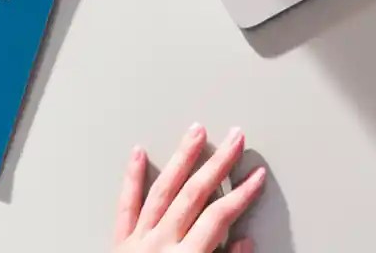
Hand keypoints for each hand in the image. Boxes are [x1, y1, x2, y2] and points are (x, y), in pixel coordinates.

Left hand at [113, 124, 265, 252]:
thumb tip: (243, 244)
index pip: (220, 216)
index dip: (242, 194)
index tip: (257, 175)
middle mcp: (159, 245)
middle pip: (194, 193)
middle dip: (217, 162)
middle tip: (235, 138)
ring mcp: (136, 242)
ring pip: (162, 190)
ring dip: (181, 159)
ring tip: (195, 133)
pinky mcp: (118, 245)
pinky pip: (125, 206)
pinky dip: (132, 178)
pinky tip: (138, 154)